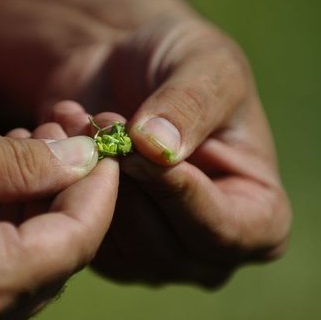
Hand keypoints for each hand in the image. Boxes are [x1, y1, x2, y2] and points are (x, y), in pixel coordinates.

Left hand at [0, 0, 290, 287]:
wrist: (124, 67)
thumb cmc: (182, 62)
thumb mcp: (206, 65)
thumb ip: (192, 104)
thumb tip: (159, 150)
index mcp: (260, 215)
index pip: (225, 231)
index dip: (181, 194)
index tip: (140, 149)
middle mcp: (210, 249)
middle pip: (164, 250)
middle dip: (126, 182)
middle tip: (102, 118)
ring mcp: (156, 257)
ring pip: (115, 247)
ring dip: (89, 179)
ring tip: (82, 119)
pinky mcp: (108, 248)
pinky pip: (77, 235)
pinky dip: (60, 187)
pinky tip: (60, 137)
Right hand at [0, 111, 117, 319]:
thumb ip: (21, 164)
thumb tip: (83, 161)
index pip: (77, 242)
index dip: (101, 189)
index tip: (108, 146)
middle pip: (56, 257)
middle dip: (69, 191)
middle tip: (66, 133)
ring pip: (26, 266)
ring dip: (38, 206)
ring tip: (31, 145)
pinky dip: (6, 229)